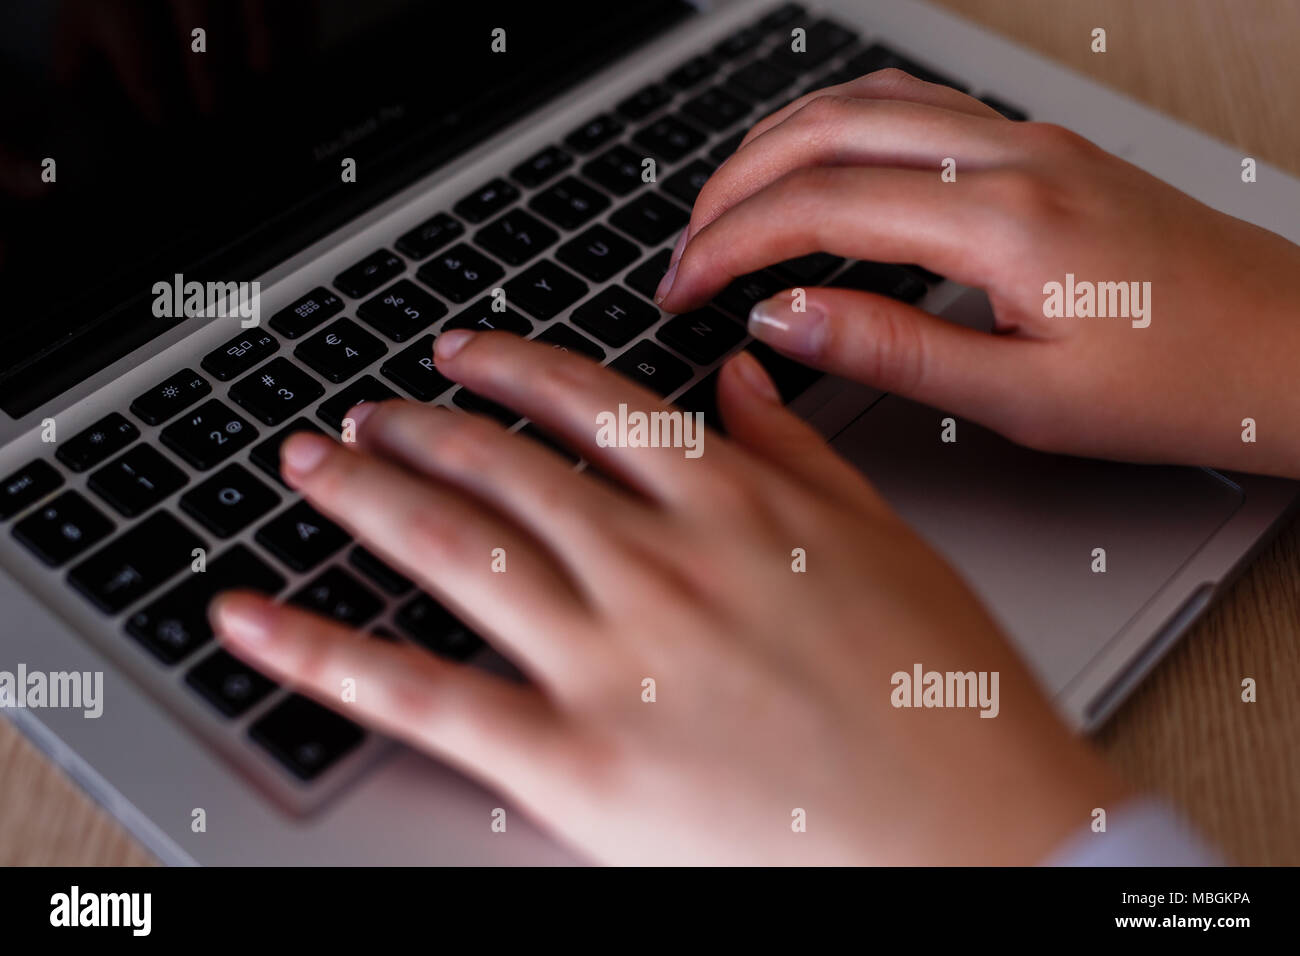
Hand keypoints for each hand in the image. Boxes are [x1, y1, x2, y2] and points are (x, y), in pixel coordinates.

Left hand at [212, 331, 1123, 864]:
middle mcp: (660, 564)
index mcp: (739, 508)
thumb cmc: (949, 705)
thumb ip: (801, 455)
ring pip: (452, 549)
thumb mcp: (888, 548)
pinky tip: (254, 618)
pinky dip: (321, 651)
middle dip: (417, 428)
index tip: (461, 352)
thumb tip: (740, 383)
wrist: (987, 843)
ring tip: (310, 466)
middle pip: (503, 469)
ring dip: (364, 494)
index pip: (593, 408)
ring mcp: (611, 658)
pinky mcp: (575, 762)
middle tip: (361, 411)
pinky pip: (420, 696)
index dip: (512, 369)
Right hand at [656, 69, 1299, 479]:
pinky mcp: (1040, 149)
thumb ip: (892, 354)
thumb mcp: (1024, 400)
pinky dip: (839, 129)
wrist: (1292, 351)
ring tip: (729, 208)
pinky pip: (913, 107)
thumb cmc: (1181, 384)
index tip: (681, 288)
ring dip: (780, 144)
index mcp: (1005, 221)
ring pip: (867, 100)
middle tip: (685, 252)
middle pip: (827, 128)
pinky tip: (820, 168)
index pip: (821, 205)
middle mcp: (1011, 157)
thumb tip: (782, 322)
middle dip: (734, 186)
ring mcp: (1027, 141)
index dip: (731, 243)